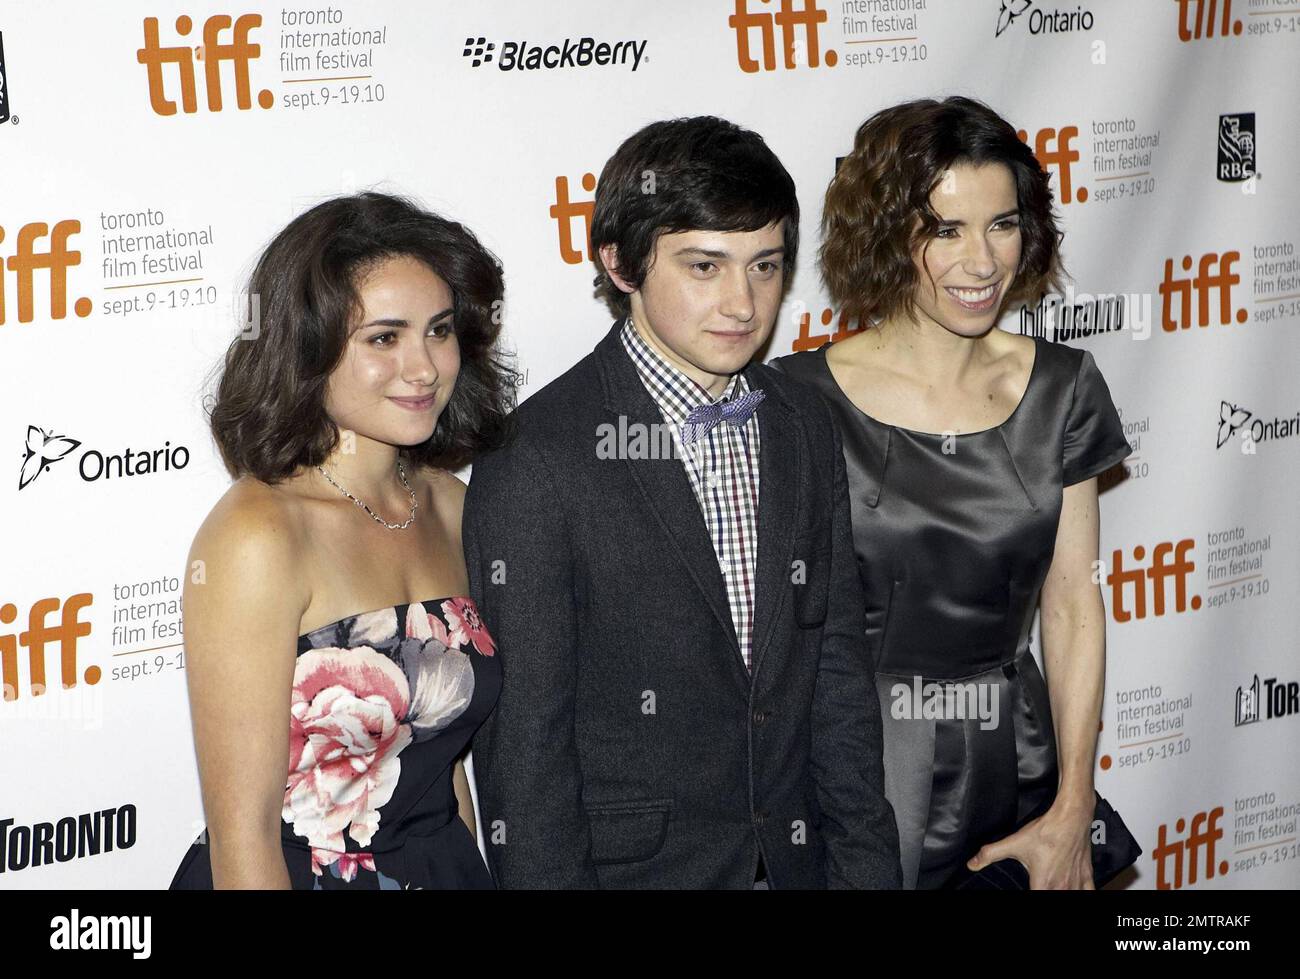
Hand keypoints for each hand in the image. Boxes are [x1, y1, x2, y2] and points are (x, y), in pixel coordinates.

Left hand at [965, 802, 1094, 889]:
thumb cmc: (1046, 831)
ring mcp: (1077, 882)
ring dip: (1064, 894)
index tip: (1026, 890)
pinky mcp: (1087, 876)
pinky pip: (1090, 893)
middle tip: (1040, 887)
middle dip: (1045, 895)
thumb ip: (990, 854)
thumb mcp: (1013, 843)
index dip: (1028, 900)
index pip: (1036, 901)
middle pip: (1055, 901)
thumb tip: (972, 863)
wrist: (1071, 818)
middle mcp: (1062, 887)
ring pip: (1073, 898)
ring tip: (1054, 889)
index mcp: (1044, 883)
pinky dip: (1083, 894)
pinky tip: (1075, 890)